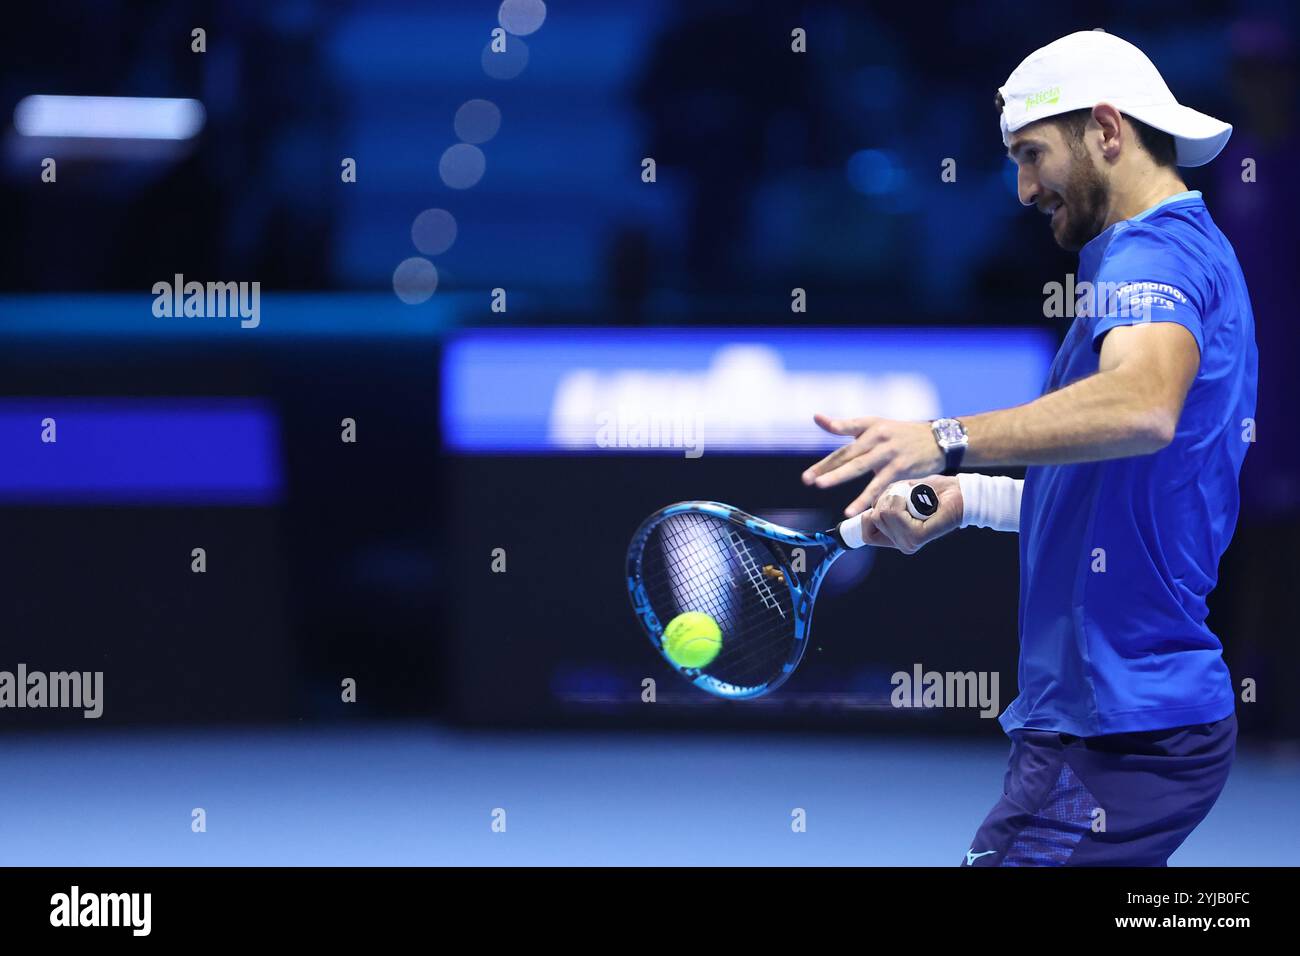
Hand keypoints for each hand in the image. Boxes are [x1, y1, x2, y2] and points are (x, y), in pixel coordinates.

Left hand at [801, 413, 945, 516]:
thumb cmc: (901, 434)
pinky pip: (879, 486)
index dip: (833, 425)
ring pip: (860, 467)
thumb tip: (818, 419)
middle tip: (808, 479)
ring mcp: (889, 453)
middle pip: (848, 453)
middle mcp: (878, 437)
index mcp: (871, 425)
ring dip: (840, 477)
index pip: (847, 427)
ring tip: (822, 486)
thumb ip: (848, 426)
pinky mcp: (900, 469)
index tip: (817, 420)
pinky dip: (866, 498)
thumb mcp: (877, 424)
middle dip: (826, 467)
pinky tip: (853, 510)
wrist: (939, 440)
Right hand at [853, 475, 961, 553]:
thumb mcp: (902, 495)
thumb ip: (885, 503)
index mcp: (898, 538)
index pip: (866, 534)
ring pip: (882, 514)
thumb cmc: (936, 491)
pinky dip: (901, 498)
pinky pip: (893, 513)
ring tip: (914, 497)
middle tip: (907, 495)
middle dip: (885, 499)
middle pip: (872, 518)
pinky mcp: (917, 536)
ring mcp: (909, 542)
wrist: (962, 493)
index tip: (878, 507)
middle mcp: (903, 544)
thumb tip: (870, 508)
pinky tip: (917, 500)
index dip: (867, 518)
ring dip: (895, 496)